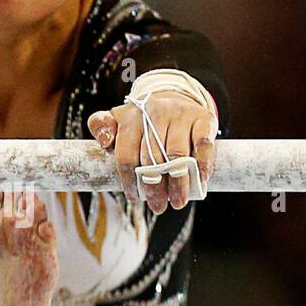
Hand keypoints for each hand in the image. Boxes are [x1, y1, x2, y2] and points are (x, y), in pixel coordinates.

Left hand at [87, 90, 217, 212]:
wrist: (175, 98)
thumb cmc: (144, 121)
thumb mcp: (118, 121)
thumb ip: (102, 128)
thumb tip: (106, 141)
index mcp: (131, 116)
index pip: (127, 155)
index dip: (130, 182)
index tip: (136, 198)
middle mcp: (156, 111)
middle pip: (153, 158)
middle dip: (155, 188)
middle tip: (158, 207)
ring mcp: (181, 114)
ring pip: (178, 154)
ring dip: (178, 183)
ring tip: (177, 202)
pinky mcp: (203, 118)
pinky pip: (203, 144)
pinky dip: (203, 165)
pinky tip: (199, 181)